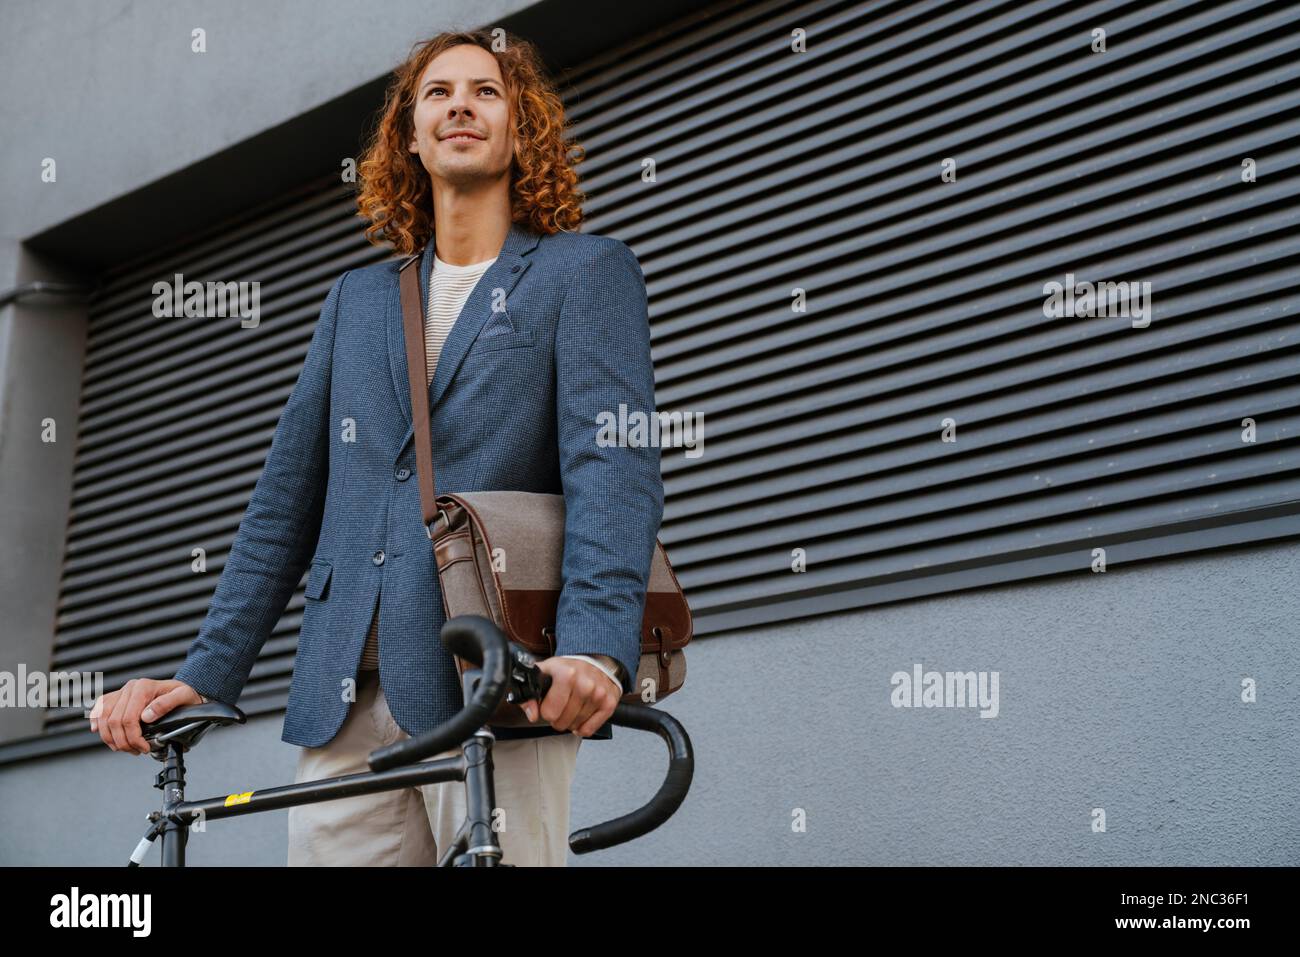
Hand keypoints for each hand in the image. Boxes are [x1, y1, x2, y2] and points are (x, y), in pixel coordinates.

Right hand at [88, 679, 204, 754]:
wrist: (182, 690)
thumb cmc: (184, 694)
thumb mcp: (183, 696)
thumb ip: (166, 704)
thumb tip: (146, 716)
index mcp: (143, 687)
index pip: (128, 718)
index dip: (133, 737)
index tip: (144, 748)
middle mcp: (129, 688)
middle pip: (113, 721)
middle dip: (123, 741)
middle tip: (137, 751)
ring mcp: (122, 692)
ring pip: (103, 717)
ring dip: (110, 737)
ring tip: (124, 747)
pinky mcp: (118, 697)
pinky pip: (100, 707)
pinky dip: (96, 720)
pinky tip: (97, 730)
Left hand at [521, 657, 617, 736]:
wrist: (596, 662)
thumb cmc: (569, 669)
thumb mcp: (544, 672)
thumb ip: (530, 694)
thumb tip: (532, 714)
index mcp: (566, 674)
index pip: (549, 712)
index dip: (546, 711)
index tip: (549, 703)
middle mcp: (584, 684)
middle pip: (562, 722)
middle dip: (557, 718)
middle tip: (560, 707)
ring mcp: (598, 694)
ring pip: (575, 726)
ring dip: (570, 722)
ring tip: (571, 708)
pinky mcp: (609, 703)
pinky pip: (589, 730)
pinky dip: (582, 727)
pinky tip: (581, 716)